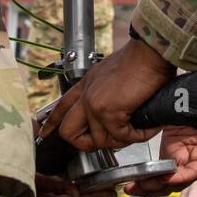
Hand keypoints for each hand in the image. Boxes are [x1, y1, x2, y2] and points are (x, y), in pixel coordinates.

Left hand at [41, 38, 175, 151]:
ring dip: (121, 140)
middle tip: (106, 142)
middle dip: (86, 144)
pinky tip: (147, 127)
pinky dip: (138, 135)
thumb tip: (117, 113)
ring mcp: (94, 104)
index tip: (45, 133)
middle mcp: (86, 94)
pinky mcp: (108, 112)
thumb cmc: (141, 59)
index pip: (62, 106)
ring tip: (137, 131)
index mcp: (87, 84)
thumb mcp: (114, 74)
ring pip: (99, 140)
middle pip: (68, 132)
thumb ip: (108, 92)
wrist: (150, 52)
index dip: (52, 123)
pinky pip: (121, 137)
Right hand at [126, 127, 196, 196]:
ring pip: (176, 181)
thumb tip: (135, 131)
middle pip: (165, 180)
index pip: (157, 170)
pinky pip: (192, 173)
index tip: (129, 182)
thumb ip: (156, 127)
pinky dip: (178, 177)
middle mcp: (185, 157)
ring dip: (160, 185)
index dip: (144, 178)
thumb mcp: (169, 115)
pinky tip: (166, 177)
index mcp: (174, 148)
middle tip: (132, 188)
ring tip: (144, 185)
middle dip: (148, 186)